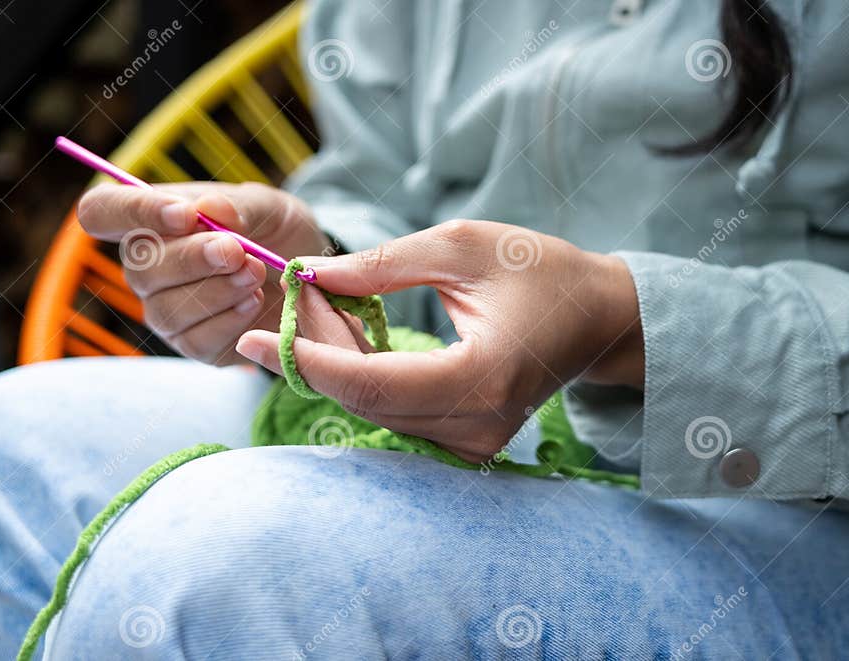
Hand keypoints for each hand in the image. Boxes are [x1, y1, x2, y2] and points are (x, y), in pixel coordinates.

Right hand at [77, 182, 331, 364]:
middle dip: (191, 258)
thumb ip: (239, 206)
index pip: (103, 211)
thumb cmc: (276, 232)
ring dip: (215, 290)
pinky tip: (254, 302)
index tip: (185, 214)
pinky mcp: (194, 344)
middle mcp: (147, 267)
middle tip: (236, 251)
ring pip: (167, 308)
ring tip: (256, 273)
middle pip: (139, 267)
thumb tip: (208, 208)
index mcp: (151, 219)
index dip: (133, 211)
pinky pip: (196, 340)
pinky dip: (229, 320)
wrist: (308, 275)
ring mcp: (166, 309)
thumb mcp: (270, 207)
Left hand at [235, 220, 642, 461]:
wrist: (596, 316)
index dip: (308, 359)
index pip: (372, 384)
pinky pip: (393, 414)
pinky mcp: (466, 442)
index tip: (252, 336)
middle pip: (363, 400)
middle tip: (291, 298)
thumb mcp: (460, 246)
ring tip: (322, 306)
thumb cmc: (539, 270)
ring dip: (334, 362)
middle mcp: (476, 426)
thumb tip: (307, 278)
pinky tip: (350, 334)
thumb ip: (379, 266)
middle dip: (314, 351)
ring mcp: (473, 443)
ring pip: (372, 411)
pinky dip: (360, 376)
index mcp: (482, 378)